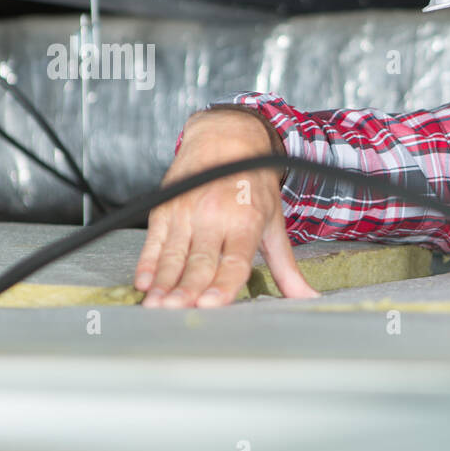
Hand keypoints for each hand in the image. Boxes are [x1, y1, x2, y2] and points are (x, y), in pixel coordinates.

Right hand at [134, 110, 318, 307]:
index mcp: (246, 221)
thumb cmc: (253, 187)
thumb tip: (307, 298)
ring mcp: (187, 212)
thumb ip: (286, 267)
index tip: (211, 305)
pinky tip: (143, 282)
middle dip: (187, 288)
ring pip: (173, 254)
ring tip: (156, 305)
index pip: (234, 260)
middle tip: (176, 311)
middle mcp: (215, 216)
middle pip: (200, 261)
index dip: (223, 284)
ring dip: (163, 282)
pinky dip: (147, 263)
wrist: (225, 139)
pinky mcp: (165, 209)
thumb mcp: (274, 224)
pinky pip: (154, 242)